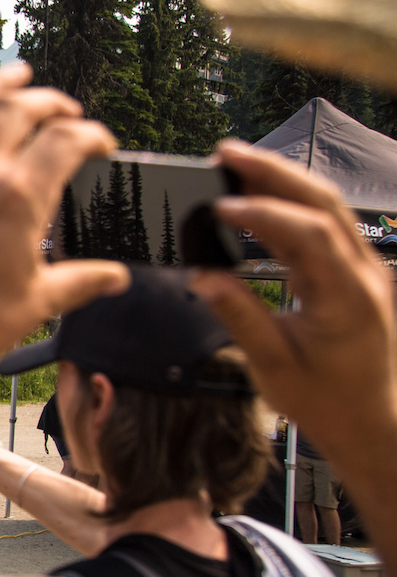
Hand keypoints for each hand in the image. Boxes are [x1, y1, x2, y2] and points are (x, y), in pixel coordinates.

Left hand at [0, 64, 126, 387]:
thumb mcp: (40, 302)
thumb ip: (83, 281)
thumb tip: (116, 278)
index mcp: (19, 197)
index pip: (67, 141)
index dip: (92, 135)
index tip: (101, 145)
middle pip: (17, 111)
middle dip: (49, 102)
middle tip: (65, 110)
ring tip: (14, 72)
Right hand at [191, 140, 396, 479]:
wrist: (373, 423)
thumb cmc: (328, 403)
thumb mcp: (274, 365)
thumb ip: (240, 317)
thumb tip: (204, 276)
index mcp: (349, 298)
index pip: (308, 235)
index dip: (263, 214)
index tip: (220, 207)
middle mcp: (366, 275)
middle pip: (324, 204)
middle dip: (275, 173)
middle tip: (226, 153)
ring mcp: (366, 272)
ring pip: (329, 209)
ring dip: (284, 182)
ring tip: (238, 165)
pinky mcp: (357, 276)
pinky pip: (328, 227)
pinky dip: (294, 206)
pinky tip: (263, 199)